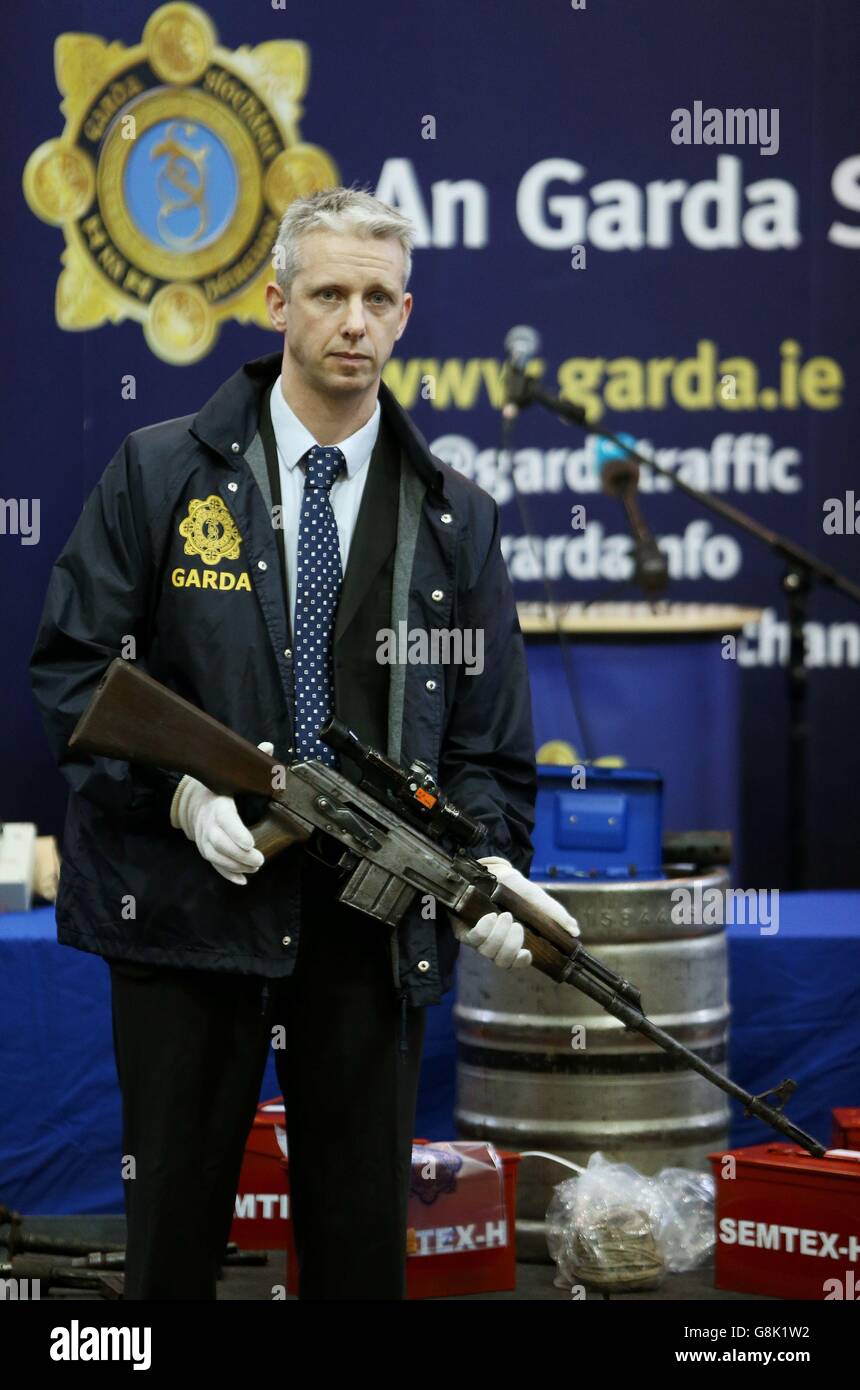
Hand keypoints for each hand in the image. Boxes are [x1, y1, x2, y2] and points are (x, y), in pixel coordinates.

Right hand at [169, 741, 273, 884]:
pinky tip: (242, 880)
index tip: (250, 843)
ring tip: (254, 868)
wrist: (194, 798)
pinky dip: (227, 874)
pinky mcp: (205, 849)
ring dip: (234, 865)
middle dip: (238, 854)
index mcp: (216, 803)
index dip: (235, 832)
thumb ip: (250, 763)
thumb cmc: (219, 787)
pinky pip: (214, 864)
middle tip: (259, 860)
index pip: (224, 819)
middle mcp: (207, 822)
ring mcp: (204, 838)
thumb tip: (267, 748)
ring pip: (214, 856)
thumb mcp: (231, 774)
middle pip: (218, 842)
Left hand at [451, 855, 579, 969]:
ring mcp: (480, 939)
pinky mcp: (465, 931)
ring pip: (488, 952)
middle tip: (517, 925)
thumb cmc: (513, 886)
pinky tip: (490, 917)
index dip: (521, 962)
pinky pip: (474, 939)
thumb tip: (575, 931)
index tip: (528, 953)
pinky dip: (484, 930)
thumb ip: (554, 914)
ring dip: (499, 936)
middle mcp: (496, 943)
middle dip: (511, 946)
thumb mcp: (536, 897)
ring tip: (504, 916)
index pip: (517, 962)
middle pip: (502, 961)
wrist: (490, 871)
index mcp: (514, 940)